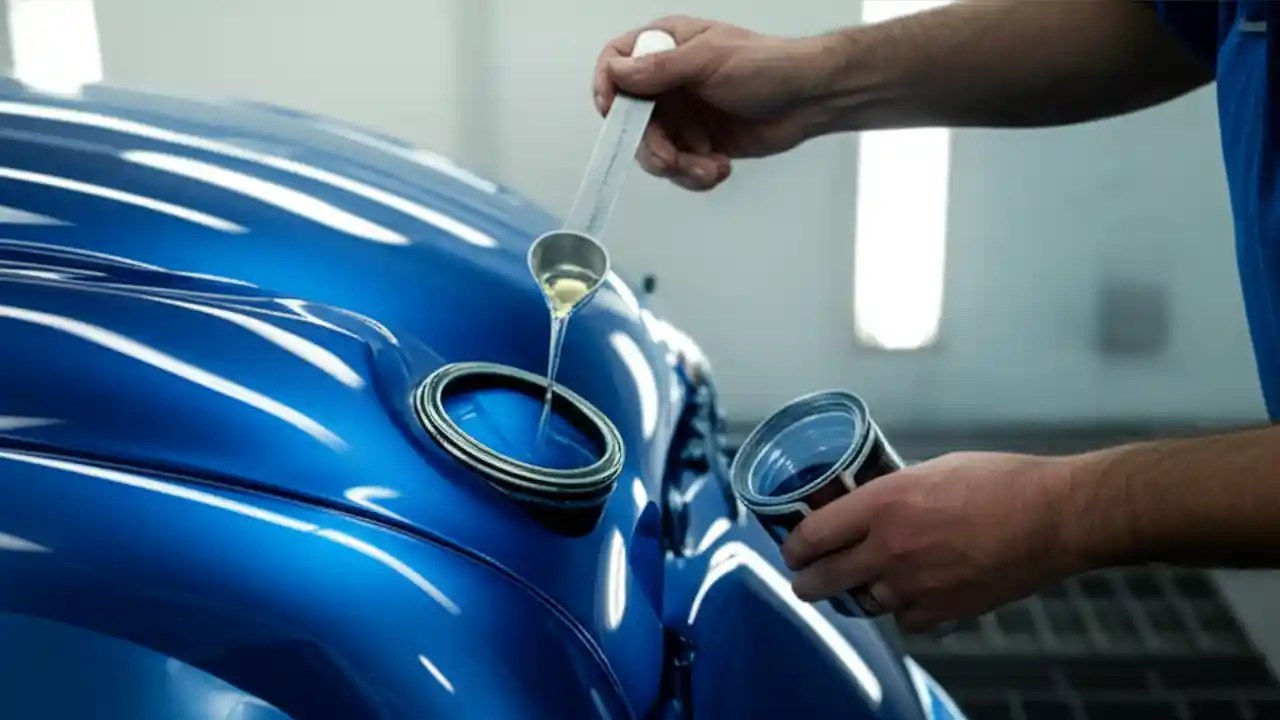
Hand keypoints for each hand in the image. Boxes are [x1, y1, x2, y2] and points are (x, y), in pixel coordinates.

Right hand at [593, 16, 831, 190]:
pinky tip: (719, 167)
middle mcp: (669, 82)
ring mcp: (683, 115)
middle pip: (631, 120)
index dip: (607, 87)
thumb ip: (660, 68)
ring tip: (710, 167)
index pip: (617, 62)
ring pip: (654, 150)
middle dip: (652, 146)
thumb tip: (617, 71)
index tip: (612, 112)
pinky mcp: (698, 144)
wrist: (809, 99)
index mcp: (667, 47)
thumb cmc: (769, 65)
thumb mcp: (710, 60)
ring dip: (679, 167)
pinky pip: (680, 168)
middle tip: (673, 159)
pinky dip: (696, 175)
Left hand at [780, 452, 1086, 631]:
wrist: (1054, 516)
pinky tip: (910, 595)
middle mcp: (890, 548)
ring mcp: (916, 584)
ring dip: (858, 593)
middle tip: (805, 580)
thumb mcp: (934, 469)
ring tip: (859, 584)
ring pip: (864, 602)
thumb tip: (874, 503)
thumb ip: (896, 491)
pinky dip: (903, 611)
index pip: (813, 534)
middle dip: (807, 582)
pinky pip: (905, 620)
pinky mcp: (945, 610)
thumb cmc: (1002, 481)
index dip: (795, 546)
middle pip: (824, 579)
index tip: (793, 549)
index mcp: (883, 503)